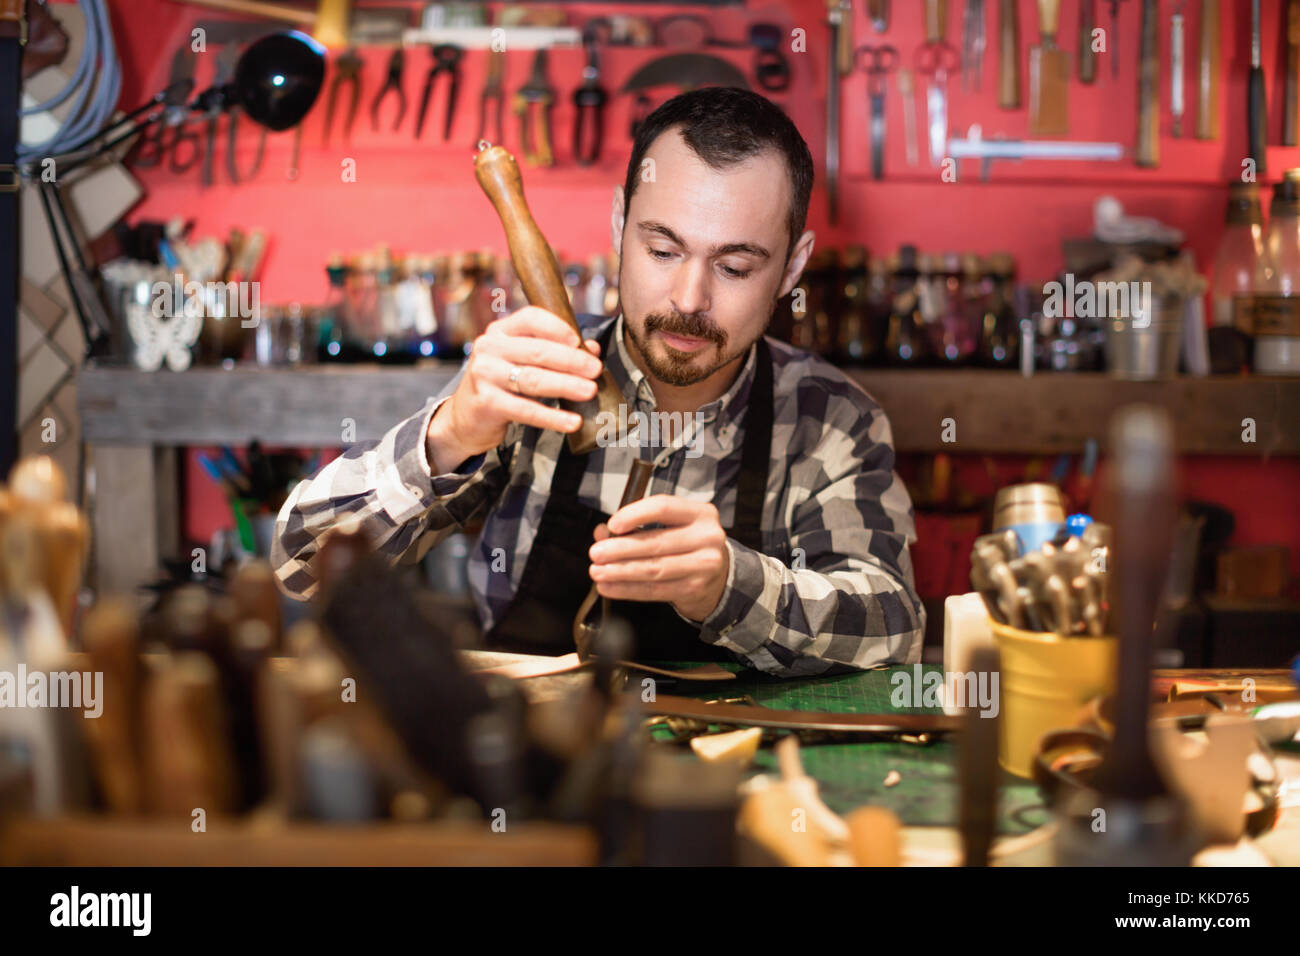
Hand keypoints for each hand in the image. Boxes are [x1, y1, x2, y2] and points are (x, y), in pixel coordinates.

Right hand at [426, 307, 603, 472]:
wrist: (464, 418)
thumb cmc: (500, 385)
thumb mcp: (520, 361)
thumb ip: (553, 351)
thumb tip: (592, 349)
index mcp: (500, 332)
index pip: (531, 318)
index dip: (558, 328)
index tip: (579, 341)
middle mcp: (489, 349)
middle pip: (537, 351)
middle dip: (572, 360)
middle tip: (595, 369)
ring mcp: (485, 375)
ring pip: (534, 379)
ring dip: (566, 385)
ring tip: (590, 391)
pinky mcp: (487, 403)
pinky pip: (527, 410)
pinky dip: (553, 417)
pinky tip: (572, 421)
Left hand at [588, 495, 729, 622]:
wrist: (719, 577)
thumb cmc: (688, 545)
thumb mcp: (670, 527)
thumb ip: (636, 526)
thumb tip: (601, 533)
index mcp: (700, 513)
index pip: (663, 507)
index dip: (635, 515)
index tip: (612, 525)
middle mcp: (707, 537)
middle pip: (656, 542)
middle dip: (620, 549)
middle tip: (595, 553)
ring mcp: (704, 565)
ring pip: (654, 569)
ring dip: (620, 572)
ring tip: (598, 572)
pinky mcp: (695, 589)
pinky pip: (655, 590)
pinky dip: (628, 589)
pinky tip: (610, 587)